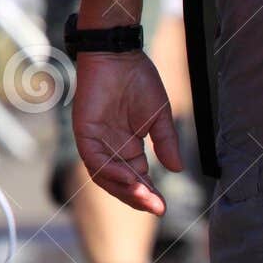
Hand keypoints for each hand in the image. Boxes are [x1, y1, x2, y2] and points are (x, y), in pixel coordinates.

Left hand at [71, 50, 181, 214]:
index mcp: (128, 147)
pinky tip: (129, 179)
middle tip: (157, 208)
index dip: (149, 194)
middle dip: (137, 198)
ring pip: (104, 176)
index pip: (138, 178)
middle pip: (120, 183)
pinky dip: (110, 172)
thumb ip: (166, 144)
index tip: (164, 208)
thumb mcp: (160, 118)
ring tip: (144, 197)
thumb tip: (177, 170)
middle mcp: (110, 147)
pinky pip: (94, 159)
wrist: (120, 54)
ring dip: (124, 189)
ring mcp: (96, 140)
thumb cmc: (139, 80)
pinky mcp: (84, 130)